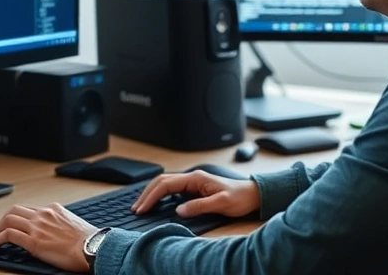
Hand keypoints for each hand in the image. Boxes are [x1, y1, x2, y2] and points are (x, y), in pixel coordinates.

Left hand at [0, 203, 95, 272]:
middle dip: (2, 220)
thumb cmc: (88, 241)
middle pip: (14, 210)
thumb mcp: (72, 224)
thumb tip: (51, 232)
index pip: (28, 209)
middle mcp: (43, 214)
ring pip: (8, 220)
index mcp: (53, 209)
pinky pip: (8, 235)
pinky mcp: (33, 241)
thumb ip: (58, 223)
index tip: (11, 225)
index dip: (16, 217)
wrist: (93, 247)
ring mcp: (37, 226)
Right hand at [132, 169, 259, 217]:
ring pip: (165, 184)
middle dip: (147, 194)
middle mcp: (192, 178)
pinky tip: (156, 203)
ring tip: (141, 205)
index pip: (166, 184)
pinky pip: (172, 189)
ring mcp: (192, 182)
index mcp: (196, 178)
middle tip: (136, 208)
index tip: (143, 208)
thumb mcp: (220, 203)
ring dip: (151, 193)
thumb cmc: (239, 198)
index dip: (152, 196)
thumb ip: (199, 206)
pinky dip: (160, 195)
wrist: (252, 195)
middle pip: (161, 181)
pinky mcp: (194, 188)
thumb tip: (178, 210)